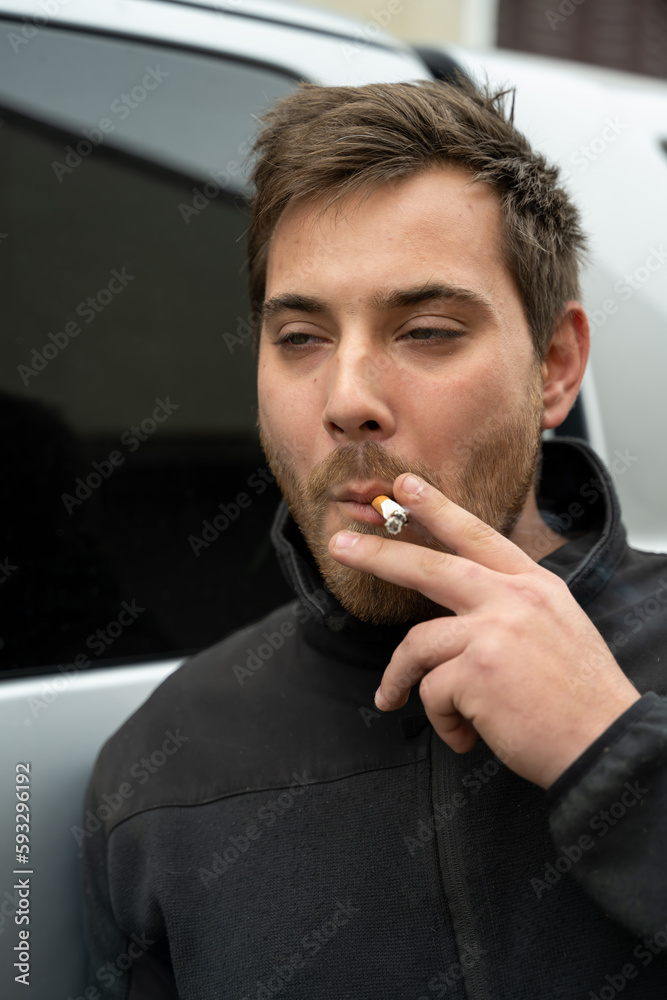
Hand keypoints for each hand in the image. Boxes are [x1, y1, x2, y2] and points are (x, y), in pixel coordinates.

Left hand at [329, 473, 640, 788]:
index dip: (437, 509)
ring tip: (395, 700)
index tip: (405, 487)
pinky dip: (441, 721)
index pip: (477, 535)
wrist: (609, 744)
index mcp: (534, 585)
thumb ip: (512, 609)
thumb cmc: (582, 697)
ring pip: (417, 643)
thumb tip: (463, 617)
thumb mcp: (558, 628)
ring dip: (400, 679)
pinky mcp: (477, 672)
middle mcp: (513, 599)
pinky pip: (431, 692)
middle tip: (341, 546)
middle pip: (430, 567)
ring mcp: (494, 632)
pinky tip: (465, 735)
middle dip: (379, 554)